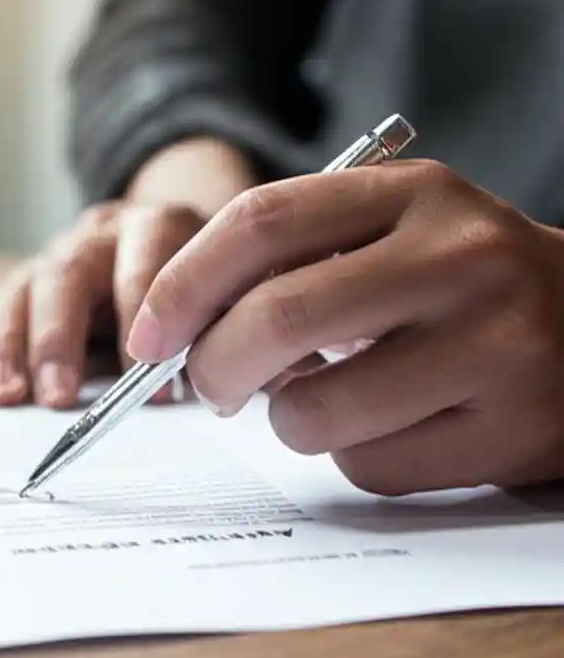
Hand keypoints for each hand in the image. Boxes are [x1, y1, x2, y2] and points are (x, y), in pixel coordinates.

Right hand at [0, 137, 256, 406]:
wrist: (186, 236)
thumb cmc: (219, 284)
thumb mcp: (242, 292)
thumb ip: (245, 325)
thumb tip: (260, 372)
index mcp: (161, 227)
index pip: (148, 260)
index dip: (149, 315)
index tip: (155, 383)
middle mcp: (100, 234)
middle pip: (67, 275)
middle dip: (59, 338)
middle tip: (55, 397)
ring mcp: (56, 257)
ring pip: (19, 290)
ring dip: (6, 346)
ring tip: (3, 398)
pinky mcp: (24, 285)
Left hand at [129, 160, 563, 493]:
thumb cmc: (454, 285)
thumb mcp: (388, 233)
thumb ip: (289, 260)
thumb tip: (168, 330)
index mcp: (415, 192)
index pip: (261, 222)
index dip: (182, 285)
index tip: (146, 335)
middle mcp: (461, 256)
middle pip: (277, 316)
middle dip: (212, 365)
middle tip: (206, 386)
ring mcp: (496, 342)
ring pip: (314, 410)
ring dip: (286, 420)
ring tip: (320, 400)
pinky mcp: (511, 427)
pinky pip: (369, 466)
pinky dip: (350, 456)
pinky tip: (394, 426)